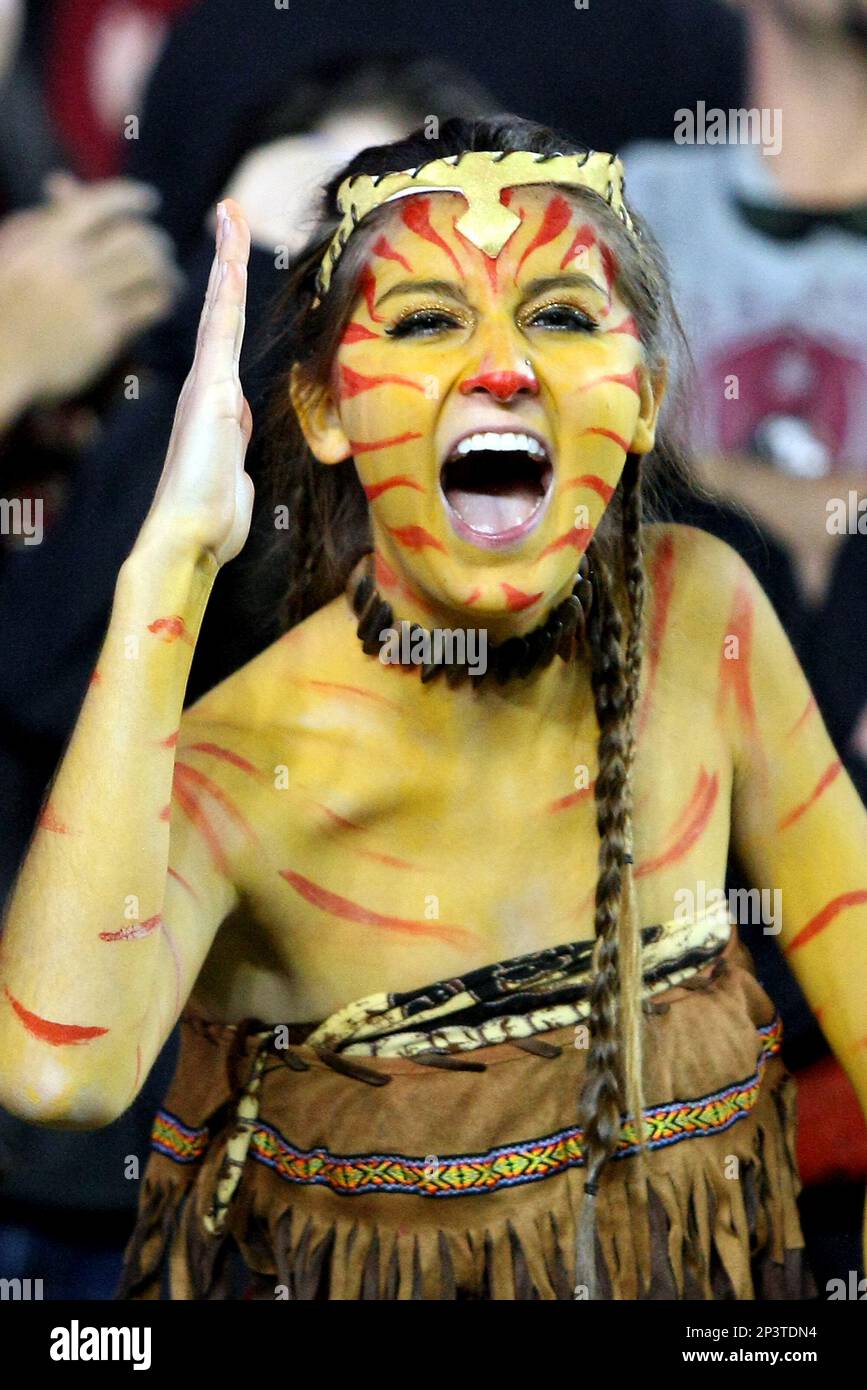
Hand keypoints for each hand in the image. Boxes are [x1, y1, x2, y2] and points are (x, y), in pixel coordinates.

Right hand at [0, 175, 179, 409]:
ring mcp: (89, 299)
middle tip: (161, 248)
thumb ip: (44, 217)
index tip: (149, 199)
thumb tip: (64, 182)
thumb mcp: (15, 249)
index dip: (129, 197)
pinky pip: (148, 305)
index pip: (98, 204)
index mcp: (45, 238)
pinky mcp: (104, 332)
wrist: (1, 358)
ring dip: (165, 271)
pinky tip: (161, 300)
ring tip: (169, 277)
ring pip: (148, 270)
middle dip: (154, 240)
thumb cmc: (3, 300)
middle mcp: (70, 265)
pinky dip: (161, 298)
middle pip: (133, 237)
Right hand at [137, 199, 253, 567]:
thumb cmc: (212, 521)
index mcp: (215, 407)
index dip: (231, 302)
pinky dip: (228, 288)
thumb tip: (235, 436)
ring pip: (221, 310)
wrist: (188, 538)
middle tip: (230, 214)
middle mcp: (207, 388)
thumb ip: (234, 451)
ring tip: (232, 215)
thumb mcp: (234, 481)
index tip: (235, 264)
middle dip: (227, 263)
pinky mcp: (212, 390)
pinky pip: (222, 327)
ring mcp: (207, 386)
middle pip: (221, 313)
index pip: (227, 343)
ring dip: (229, 260)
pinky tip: (232, 254)